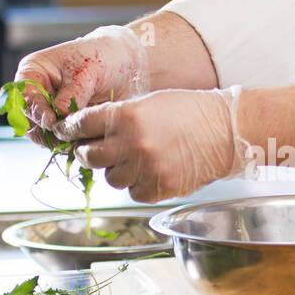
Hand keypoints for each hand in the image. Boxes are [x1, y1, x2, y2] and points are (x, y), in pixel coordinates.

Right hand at [13, 24, 148, 138]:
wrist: (125, 67)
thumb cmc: (103, 59)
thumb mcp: (88, 71)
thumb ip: (73, 93)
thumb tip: (60, 114)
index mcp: (34, 71)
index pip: (25, 96)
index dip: (36, 111)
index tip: (53, 122)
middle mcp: (37, 92)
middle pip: (28, 120)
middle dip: (45, 130)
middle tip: (65, 137)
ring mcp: (49, 110)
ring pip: (41, 134)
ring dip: (57, 140)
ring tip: (77, 140)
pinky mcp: (63, 123)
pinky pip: (59, 139)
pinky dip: (68, 143)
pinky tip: (83, 142)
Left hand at [71, 87, 251, 203]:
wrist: (227, 132)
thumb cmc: (189, 112)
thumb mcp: (149, 102)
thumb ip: (117, 117)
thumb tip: (85, 132)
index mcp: (128, 115)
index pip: (82, 124)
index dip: (70, 129)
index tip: (66, 132)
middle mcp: (133, 143)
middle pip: (88, 156)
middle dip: (87, 152)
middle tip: (94, 149)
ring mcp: (146, 169)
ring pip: (110, 178)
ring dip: (116, 170)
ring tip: (134, 159)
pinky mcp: (159, 188)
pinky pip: (132, 193)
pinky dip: (137, 185)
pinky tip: (150, 171)